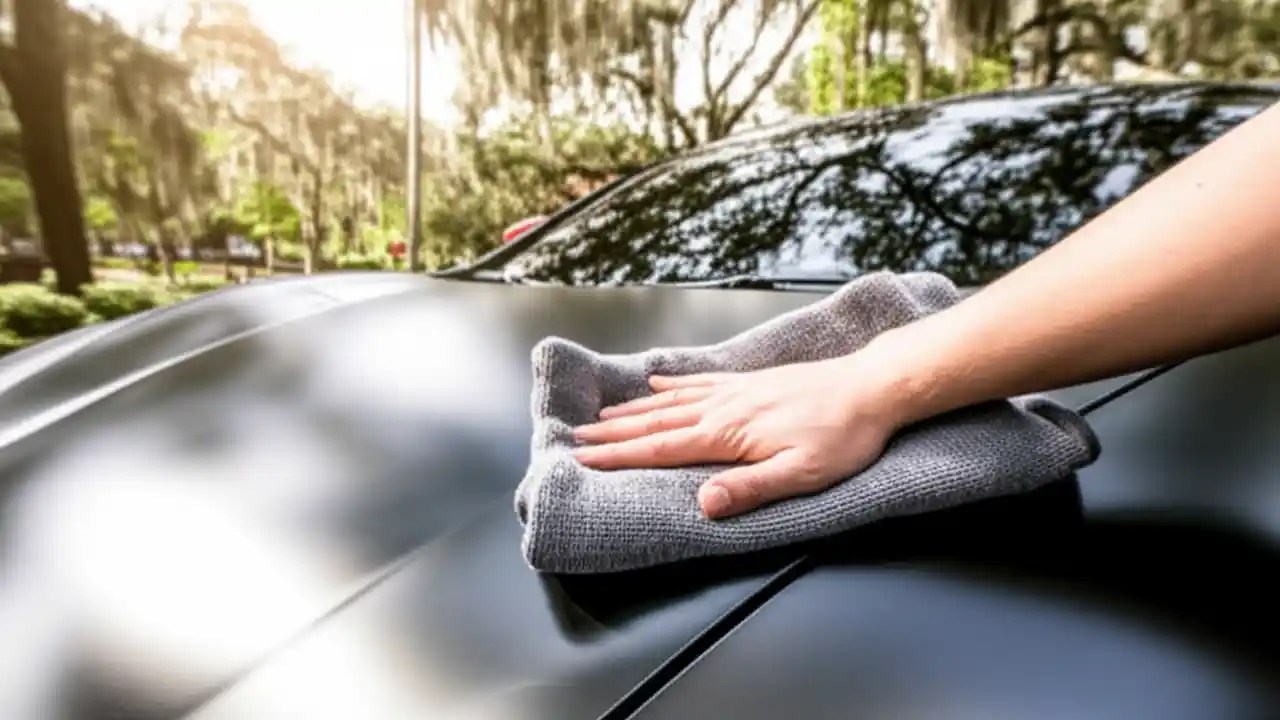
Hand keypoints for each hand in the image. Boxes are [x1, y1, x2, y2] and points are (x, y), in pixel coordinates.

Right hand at [572, 354, 907, 518]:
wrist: (870, 389)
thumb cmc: (841, 437)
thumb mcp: (801, 475)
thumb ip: (750, 489)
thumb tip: (704, 504)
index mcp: (727, 436)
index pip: (661, 449)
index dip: (619, 456)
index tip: (585, 457)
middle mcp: (722, 409)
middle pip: (656, 423)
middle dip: (614, 433)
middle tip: (577, 437)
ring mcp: (733, 392)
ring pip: (671, 401)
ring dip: (634, 410)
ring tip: (604, 414)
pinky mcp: (748, 382)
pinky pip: (699, 381)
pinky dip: (672, 382)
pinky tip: (656, 381)